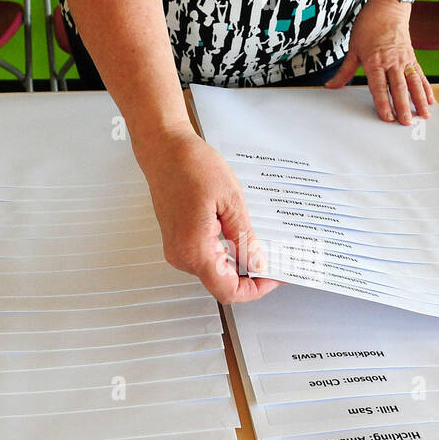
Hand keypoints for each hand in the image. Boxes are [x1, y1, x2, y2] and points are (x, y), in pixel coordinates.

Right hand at [135, 128, 281, 304]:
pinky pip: (206, 258)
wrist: (164, 149)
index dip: (255, 289)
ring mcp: (177, 249)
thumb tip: (257, 263)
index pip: (228, 290)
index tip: (273, 277)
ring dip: (238, 264)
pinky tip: (239, 238)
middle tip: (274, 260)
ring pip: (215, 272)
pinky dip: (226, 254)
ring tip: (260, 246)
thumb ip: (245, 238)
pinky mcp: (178, 241)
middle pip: (222, 283)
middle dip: (250, 275)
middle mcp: (182, 255)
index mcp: (195, 249)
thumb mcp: (231, 201)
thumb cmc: (190, 166)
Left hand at [325, 0, 433, 124]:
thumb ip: (344, 71)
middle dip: (403, 106)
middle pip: (398, 87)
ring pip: (413, 83)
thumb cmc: (369, 25)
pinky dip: (425, 88)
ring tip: (423, 116)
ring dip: (418, 100)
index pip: (379, 86)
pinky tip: (429, 101)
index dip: (383, 103)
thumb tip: (331, 86)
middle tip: (406, 123)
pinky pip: (419, 75)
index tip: (387, 116)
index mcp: (374, 60)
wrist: (388, 7)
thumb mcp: (353, 48)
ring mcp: (403, 60)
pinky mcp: (412, 58)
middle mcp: (391, 61)